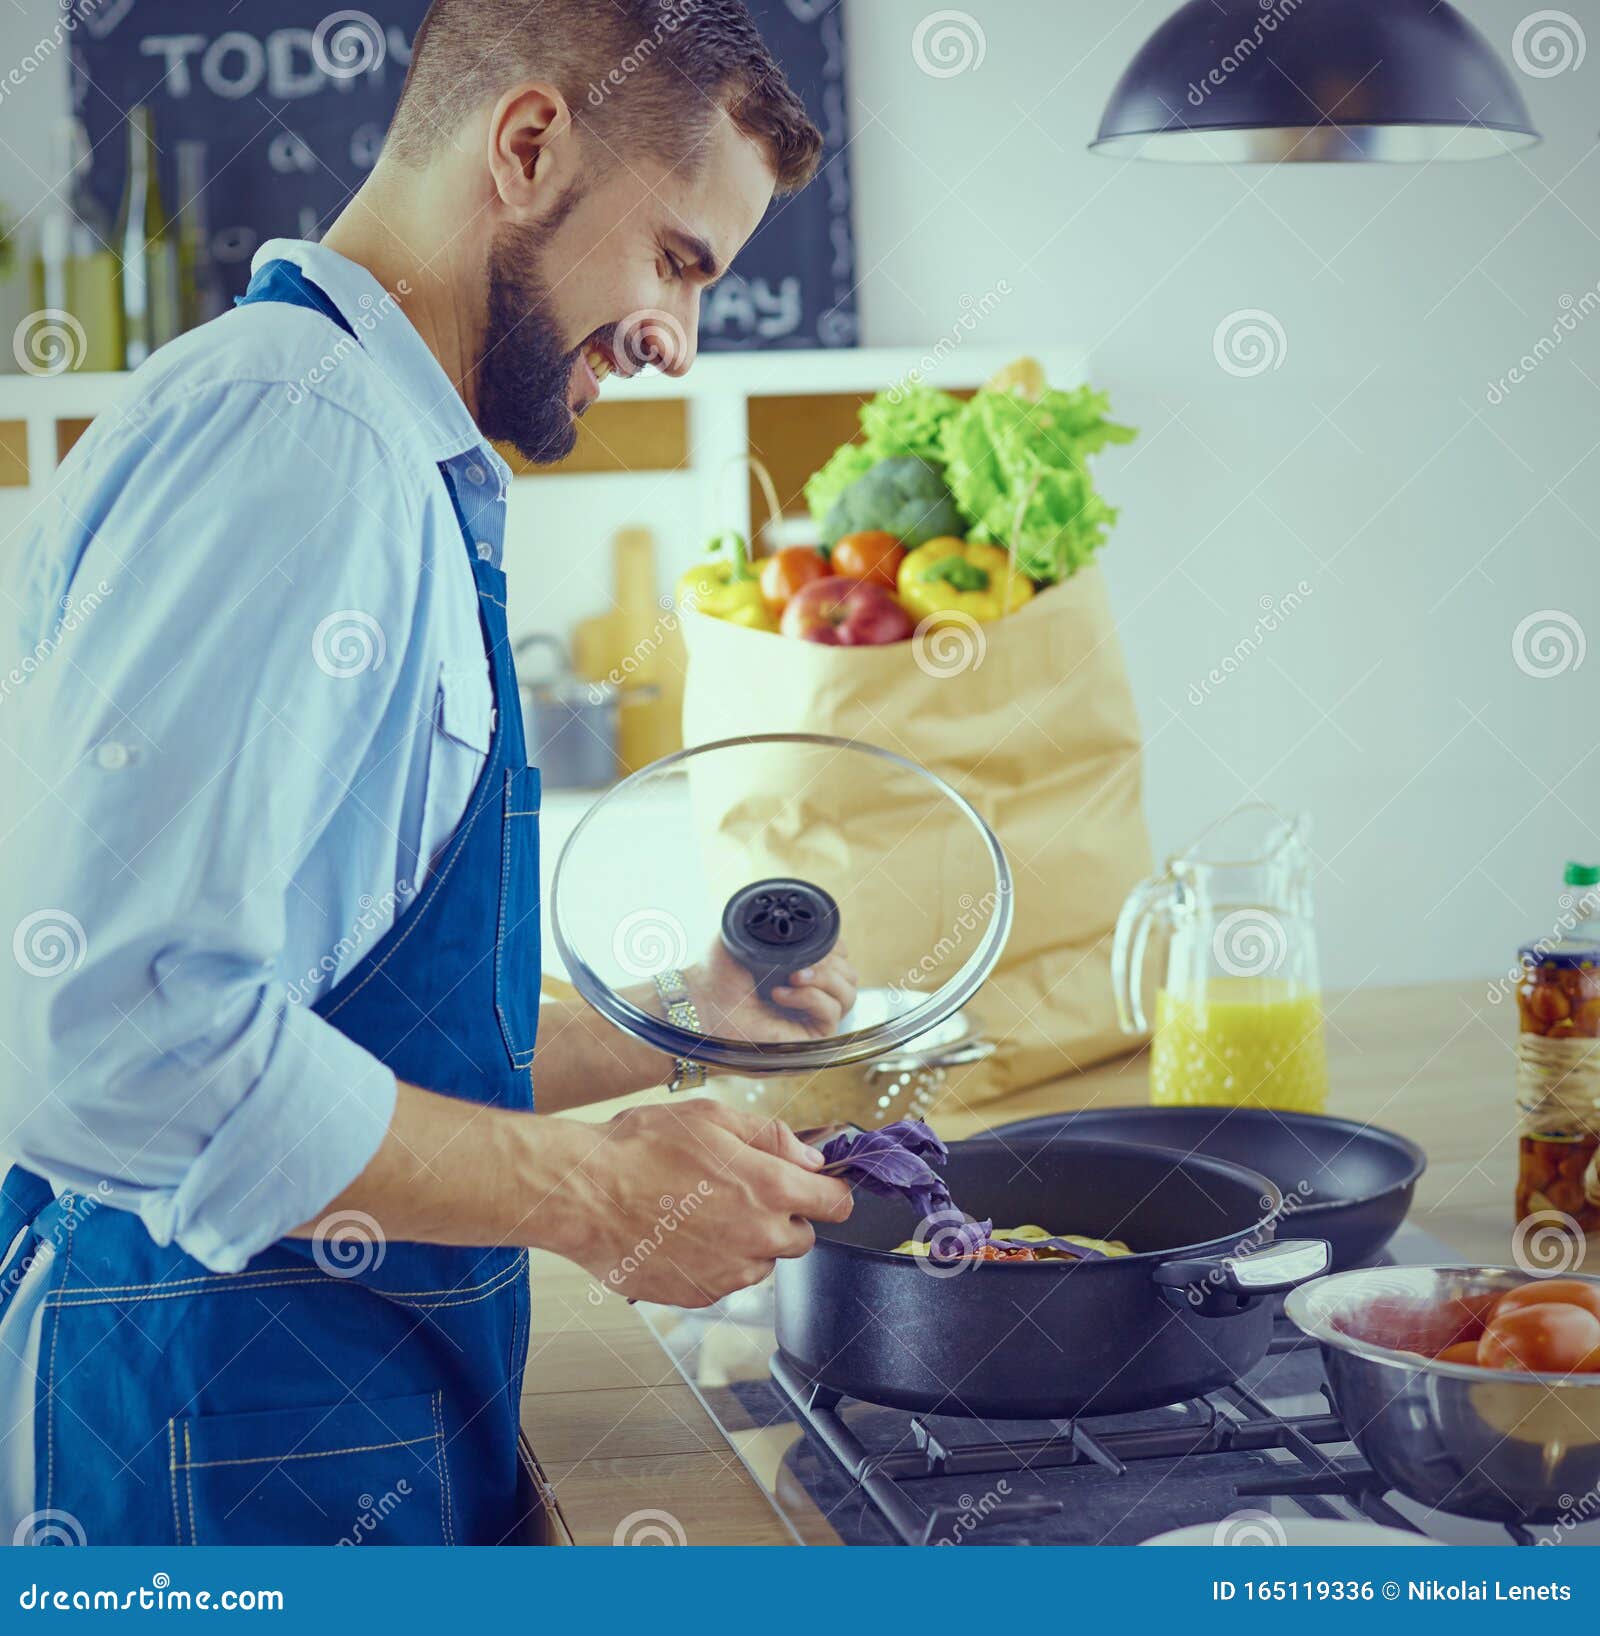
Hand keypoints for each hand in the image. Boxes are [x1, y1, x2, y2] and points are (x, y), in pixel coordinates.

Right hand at [563, 1100, 853, 1306]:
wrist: (585, 1194)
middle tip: (741, 1191)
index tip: (819, 1188)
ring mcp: (729, 1273)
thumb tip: (810, 1158)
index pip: (835, 1204)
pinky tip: (682, 1234)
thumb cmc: (642, 1147)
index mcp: (770, 1189)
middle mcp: (758, 1238)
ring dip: (748, 1242)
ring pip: (762, 1262)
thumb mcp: (713, 1118)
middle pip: (801, 1238)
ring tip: (702, 1211)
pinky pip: (725, 1280)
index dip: (830, 1192)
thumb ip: (772, 1137)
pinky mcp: (699, 1295)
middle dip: (783, 1217)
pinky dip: (714, 1262)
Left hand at [681, 940, 858, 1044]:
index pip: (841, 958)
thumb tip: (799, 917)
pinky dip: (810, 998)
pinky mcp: (810, 1040)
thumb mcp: (746, 936)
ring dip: (825, 977)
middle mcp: (811, 995)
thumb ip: (771, 923)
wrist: (701, 1003)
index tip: (814, 940)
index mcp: (802, 970)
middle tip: (799, 961)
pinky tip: (781, 994)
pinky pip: (832, 1013)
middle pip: (850, 975)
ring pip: (849, 994)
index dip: (835, 947)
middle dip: (832, 961)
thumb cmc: (718, 972)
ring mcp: (812, 1018)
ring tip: (793, 975)